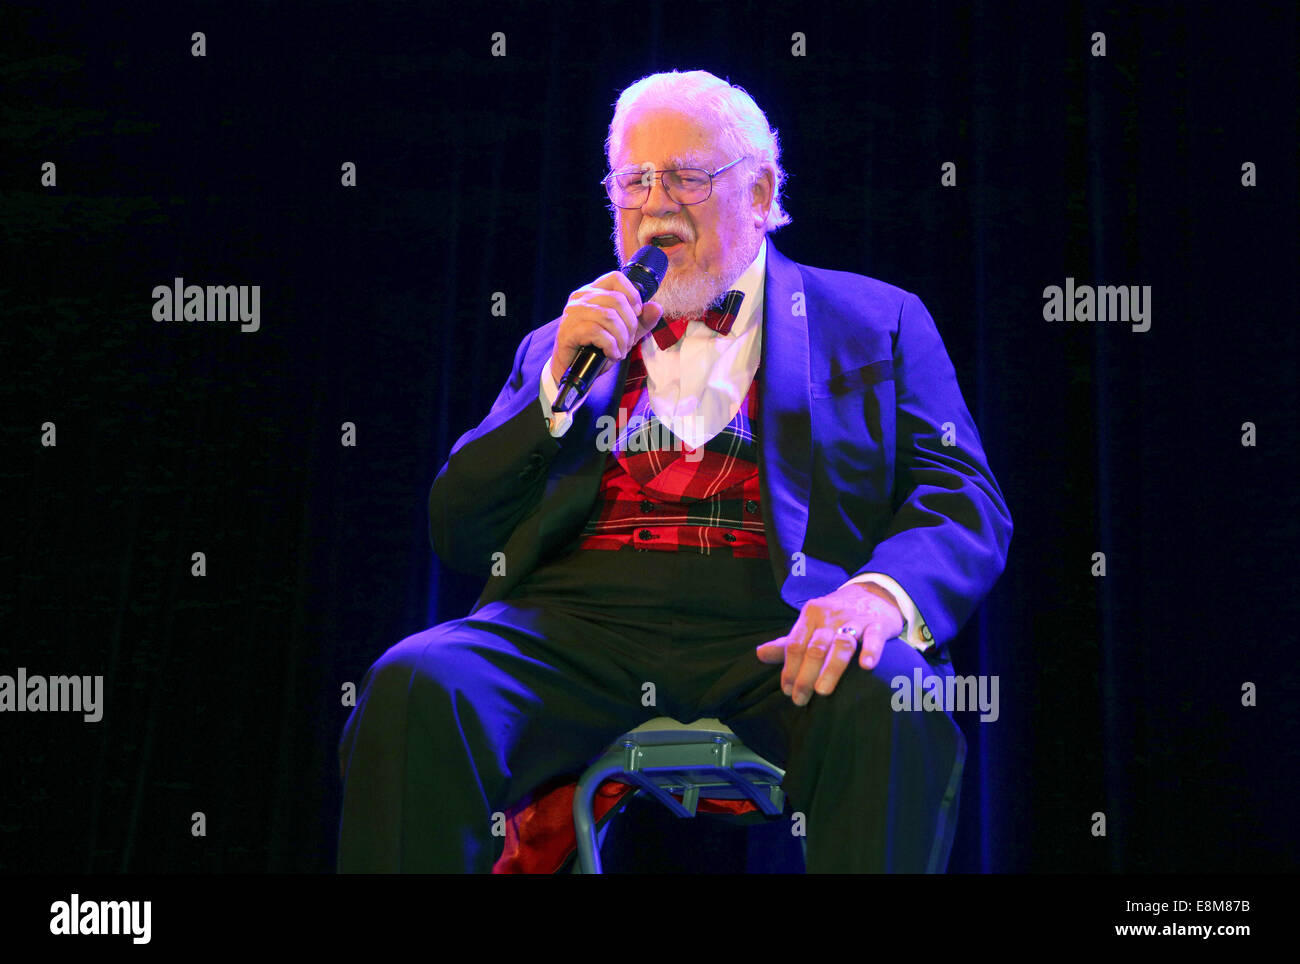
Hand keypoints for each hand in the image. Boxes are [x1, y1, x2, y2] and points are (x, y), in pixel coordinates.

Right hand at [550, 271, 663, 383]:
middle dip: (630, 325)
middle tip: (629, 342)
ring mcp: (572, 313)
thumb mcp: (624, 333)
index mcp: (593, 291)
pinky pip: (597, 332)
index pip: (616, 278)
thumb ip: (641, 321)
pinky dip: (610, 346)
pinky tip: (611, 354)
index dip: (632, 295)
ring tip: (620, 351)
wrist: (573, 370)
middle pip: (617, 300)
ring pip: (609, 316)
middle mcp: (580, 297)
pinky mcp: (568, 330)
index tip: (637, 314)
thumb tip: (657, 308)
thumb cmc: (596, 348)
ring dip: (621, 338)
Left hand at [755, 583, 904, 706]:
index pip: (795, 644)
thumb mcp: (810, 623)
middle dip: (805, 675)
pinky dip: (870, 651)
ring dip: (831, 668)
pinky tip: (866, 666)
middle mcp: (830, 616)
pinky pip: (874, 637)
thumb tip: (759, 654)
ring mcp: (855, 620)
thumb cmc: (835, 615)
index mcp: (810, 615)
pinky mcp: (878, 624)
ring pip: (841, 644)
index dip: (788, 669)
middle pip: (815, 647)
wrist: (873, 592)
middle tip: (800, 698)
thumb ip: (788, 642)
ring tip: (823, 691)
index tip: (787, 690)